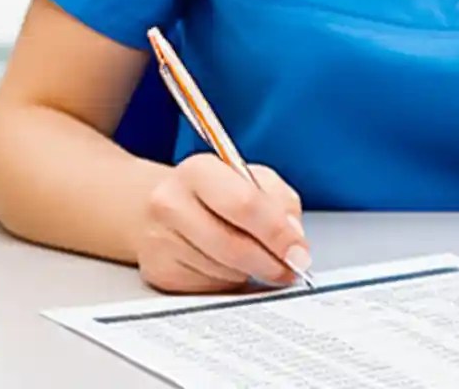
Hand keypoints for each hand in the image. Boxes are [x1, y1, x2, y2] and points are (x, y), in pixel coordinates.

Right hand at [134, 153, 309, 292]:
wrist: (159, 206)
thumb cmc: (215, 193)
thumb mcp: (253, 179)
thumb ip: (281, 202)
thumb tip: (293, 238)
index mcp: (198, 170)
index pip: (245, 205)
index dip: (278, 233)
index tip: (299, 252)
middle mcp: (170, 202)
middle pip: (233, 246)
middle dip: (270, 263)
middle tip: (289, 269)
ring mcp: (160, 240)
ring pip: (224, 271)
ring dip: (250, 272)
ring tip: (254, 257)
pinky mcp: (159, 271)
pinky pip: (209, 287)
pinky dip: (229, 281)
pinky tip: (227, 265)